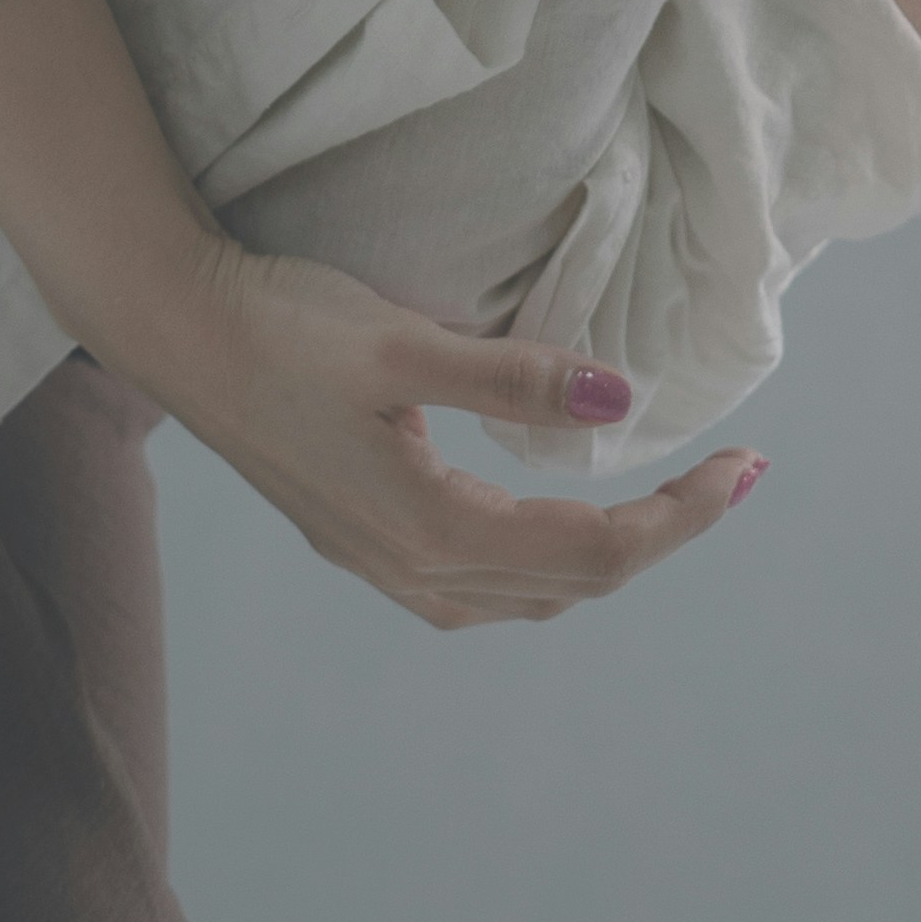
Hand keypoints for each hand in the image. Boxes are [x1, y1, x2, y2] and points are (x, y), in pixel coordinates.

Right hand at [162, 236, 762, 628]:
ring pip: (526, 595)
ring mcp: (381, 565)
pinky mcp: (362, 541)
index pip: (595, 551)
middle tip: (731, 477)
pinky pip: (480, 585)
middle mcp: (412, 570)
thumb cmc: (284, 326)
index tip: (745, 468)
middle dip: (664, 536)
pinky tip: (554, 518)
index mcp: (431, 529)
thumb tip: (621, 398)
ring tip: (668, 502)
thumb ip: (515, 379)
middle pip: (572, 583)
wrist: (175, 332)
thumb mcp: (406, 344)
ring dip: (606, 559)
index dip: (682, 516)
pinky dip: (543, 561)